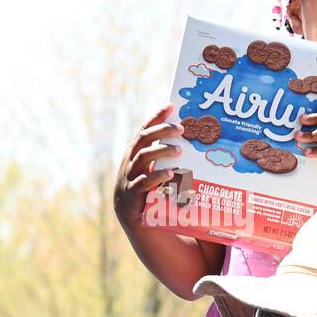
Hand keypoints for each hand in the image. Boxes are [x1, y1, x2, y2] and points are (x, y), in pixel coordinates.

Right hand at [114, 105, 182, 225]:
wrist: (128, 211)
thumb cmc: (145, 184)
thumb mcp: (150, 166)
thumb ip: (162, 154)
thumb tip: (189, 143)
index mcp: (136, 150)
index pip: (146, 129)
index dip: (157, 117)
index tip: (170, 106)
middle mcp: (131, 159)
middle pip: (144, 139)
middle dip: (161, 131)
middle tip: (181, 129)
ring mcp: (130, 174)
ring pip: (143, 157)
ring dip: (161, 151)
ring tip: (179, 151)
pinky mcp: (133, 191)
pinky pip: (144, 182)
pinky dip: (157, 177)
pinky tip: (170, 174)